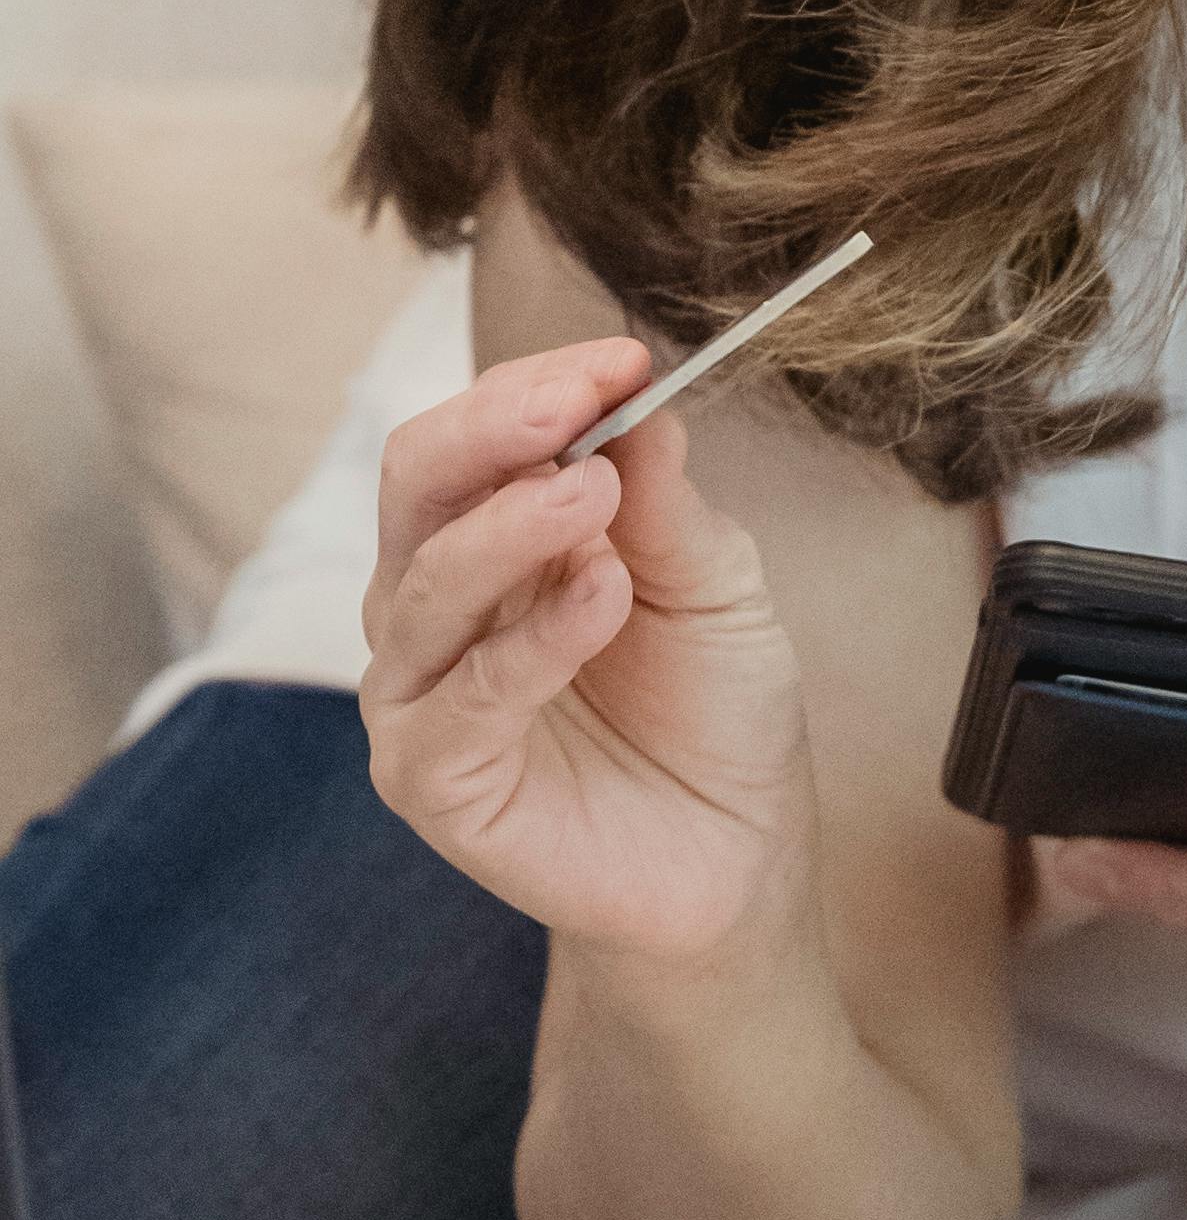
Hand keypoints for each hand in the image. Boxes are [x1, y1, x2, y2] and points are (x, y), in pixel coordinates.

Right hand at [361, 342, 817, 973]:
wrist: (735, 863)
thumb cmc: (714, 717)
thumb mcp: (712, 586)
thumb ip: (665, 503)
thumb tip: (640, 400)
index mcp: (490, 540)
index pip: (475, 437)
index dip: (537, 386)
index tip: (622, 356)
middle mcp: (436, 605)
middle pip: (418, 487)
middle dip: (493, 429)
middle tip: (574, 400)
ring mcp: (422, 691)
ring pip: (428, 583)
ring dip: (510, 526)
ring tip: (590, 492)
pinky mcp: (432, 777)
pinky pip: (466, 696)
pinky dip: (533, 638)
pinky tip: (601, 596)